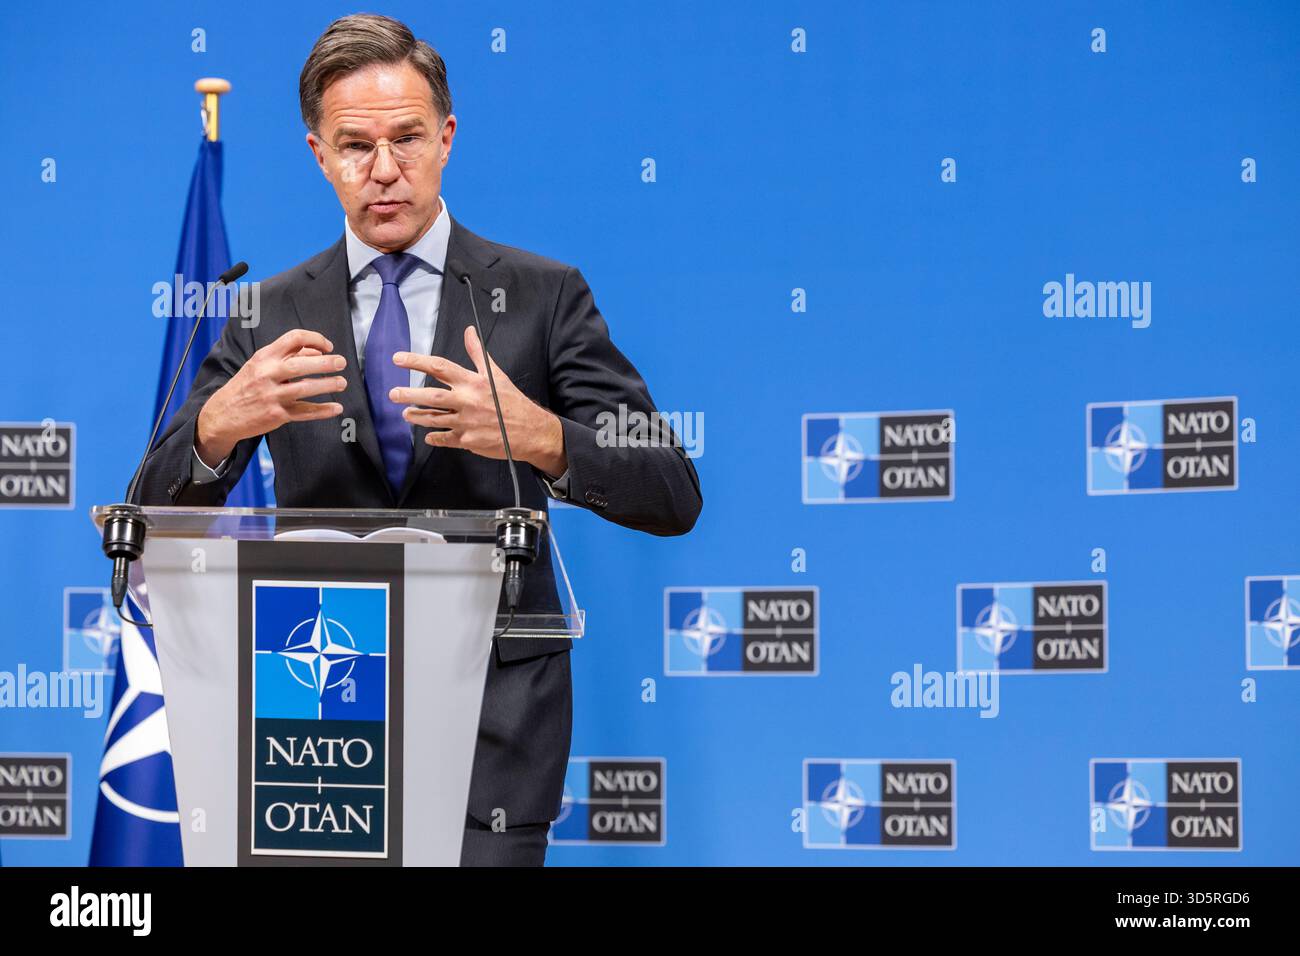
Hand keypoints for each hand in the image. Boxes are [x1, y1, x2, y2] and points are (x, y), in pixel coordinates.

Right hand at [196, 329, 347, 464]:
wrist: (222, 413)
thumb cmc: (246, 385)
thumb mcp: (260, 364)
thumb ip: (287, 356)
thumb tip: (318, 351)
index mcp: (264, 357)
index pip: (293, 338)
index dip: (315, 339)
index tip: (328, 347)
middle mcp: (267, 374)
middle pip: (301, 364)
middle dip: (325, 363)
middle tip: (341, 362)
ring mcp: (272, 395)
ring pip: (305, 389)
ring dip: (328, 385)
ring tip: (342, 383)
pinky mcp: (277, 415)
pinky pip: (304, 412)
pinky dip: (323, 410)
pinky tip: (337, 408)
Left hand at [390, 326, 566, 475]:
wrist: (530, 430)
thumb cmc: (512, 401)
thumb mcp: (495, 374)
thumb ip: (477, 353)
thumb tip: (469, 332)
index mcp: (472, 382)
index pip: (439, 367)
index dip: (416, 361)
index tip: (398, 359)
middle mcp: (467, 400)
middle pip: (431, 395)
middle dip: (409, 394)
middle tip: (393, 393)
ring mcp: (466, 422)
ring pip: (433, 418)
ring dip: (417, 416)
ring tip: (406, 414)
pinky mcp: (468, 440)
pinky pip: (444, 439)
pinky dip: (434, 437)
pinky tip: (428, 436)